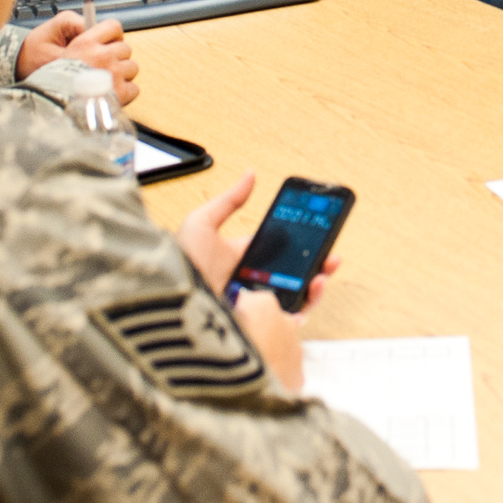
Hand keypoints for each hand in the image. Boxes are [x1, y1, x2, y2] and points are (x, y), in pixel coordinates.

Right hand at [17, 11, 138, 105]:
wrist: (39, 101)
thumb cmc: (39, 68)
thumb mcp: (49, 33)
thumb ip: (75, 24)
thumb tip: (95, 26)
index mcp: (86, 43)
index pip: (114, 27)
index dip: (110, 34)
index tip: (104, 43)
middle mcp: (102, 59)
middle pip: (125, 48)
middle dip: (115, 55)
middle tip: (99, 64)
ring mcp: (111, 78)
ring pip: (132, 67)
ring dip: (120, 73)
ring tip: (102, 80)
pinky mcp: (117, 97)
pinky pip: (134, 89)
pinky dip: (124, 91)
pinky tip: (107, 93)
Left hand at [177, 170, 340, 389]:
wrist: (172, 303)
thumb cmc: (180, 265)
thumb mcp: (202, 224)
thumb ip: (229, 200)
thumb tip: (249, 175)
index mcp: (240, 259)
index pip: (278, 249)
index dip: (300, 240)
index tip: (317, 229)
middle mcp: (250, 283)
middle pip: (293, 273)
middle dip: (317, 261)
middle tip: (330, 252)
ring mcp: (256, 305)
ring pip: (297, 295)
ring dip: (317, 281)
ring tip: (325, 269)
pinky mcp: (260, 326)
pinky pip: (291, 319)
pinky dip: (308, 305)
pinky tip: (312, 288)